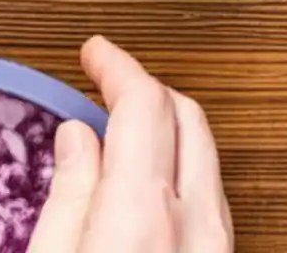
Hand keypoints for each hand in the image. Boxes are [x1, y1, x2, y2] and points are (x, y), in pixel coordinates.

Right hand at [28, 36, 232, 252]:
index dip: (118, 66)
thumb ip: (67, 198)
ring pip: (206, 153)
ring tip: (120, 127)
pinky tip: (147, 177)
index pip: (146, 103)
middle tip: (104, 80)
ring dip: (166, 126)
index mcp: (144, 214)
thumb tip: (78, 139)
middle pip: (187, 116)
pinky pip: (211, 193)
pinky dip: (181, 166)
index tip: (95, 53)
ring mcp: (219, 246)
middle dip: (145, 88)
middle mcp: (197, 225)